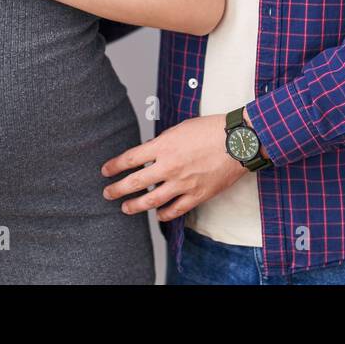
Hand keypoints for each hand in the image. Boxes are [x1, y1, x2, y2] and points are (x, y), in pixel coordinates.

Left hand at [99, 114, 247, 221]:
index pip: (130, 158)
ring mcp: (183, 183)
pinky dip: (164, 214)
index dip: (114, 166)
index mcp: (163, 146)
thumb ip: (162, 143)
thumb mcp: (180, 128)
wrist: (238, 141)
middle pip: (135, 182)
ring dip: (135, 206)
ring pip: (152, 201)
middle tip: (107, 193)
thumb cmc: (211, 130)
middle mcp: (169, 166)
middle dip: (117, 189)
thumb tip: (148, 153)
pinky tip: (158, 214)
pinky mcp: (197, 195)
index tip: (105, 170)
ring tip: (126, 208)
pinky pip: (175, 210)